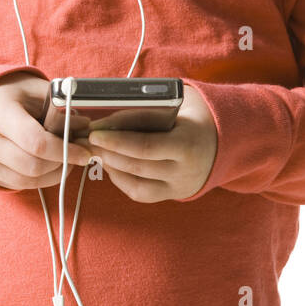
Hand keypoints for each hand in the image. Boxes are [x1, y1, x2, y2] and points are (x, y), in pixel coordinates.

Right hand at [0, 73, 92, 190]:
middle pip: (34, 166)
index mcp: (1, 115)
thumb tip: (83, 125)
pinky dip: (44, 178)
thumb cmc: (11, 98)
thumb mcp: (33, 89)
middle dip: (63, 162)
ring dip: (56, 172)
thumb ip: (58, 105)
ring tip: (69, 157)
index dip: (64, 150)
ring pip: (30, 180)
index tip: (84, 152)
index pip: (36, 142)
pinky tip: (55, 165)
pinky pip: (23, 185)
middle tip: (80, 154)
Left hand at [72, 83, 217, 202]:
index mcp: (188, 144)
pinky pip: (141, 194)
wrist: (217, 143)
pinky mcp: (172, 195)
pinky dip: (121, 179)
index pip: (146, 147)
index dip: (116, 141)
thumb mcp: (173, 110)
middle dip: (107, 152)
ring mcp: (179, 187)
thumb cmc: (186, 120)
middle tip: (87, 141)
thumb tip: (104, 122)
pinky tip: (110, 164)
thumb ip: (142, 114)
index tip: (95, 132)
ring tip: (95, 151)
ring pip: (136, 184)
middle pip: (137, 166)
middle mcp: (185, 171)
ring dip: (111, 166)